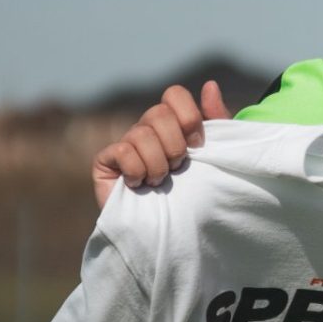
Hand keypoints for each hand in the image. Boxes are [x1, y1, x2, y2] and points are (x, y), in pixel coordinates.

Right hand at [93, 80, 231, 208]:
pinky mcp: (105, 163)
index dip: (188, 117)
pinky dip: (137, 170)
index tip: (199, 145)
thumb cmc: (197, 197)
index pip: (174, 94)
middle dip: (175, 145)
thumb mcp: (216, 158)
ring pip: (141, 133)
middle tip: (179, 168)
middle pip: (158, 113)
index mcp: (174, 126)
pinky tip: (140, 186)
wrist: (176, 236)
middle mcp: (148, 131)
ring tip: (161, 183)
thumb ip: (217, 123)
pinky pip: (122, 150)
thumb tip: (210, 85)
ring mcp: (125, 145)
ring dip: (158, 164)